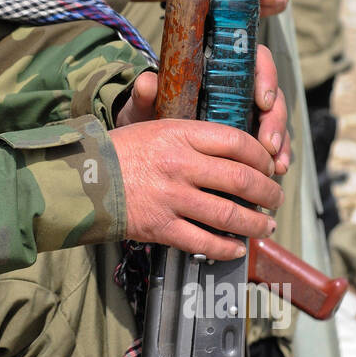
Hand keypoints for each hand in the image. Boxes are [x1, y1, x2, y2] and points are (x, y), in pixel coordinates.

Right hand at [111, 49, 286, 256]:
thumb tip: (199, 108)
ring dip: (255, 224)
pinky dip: (226, 248)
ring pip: (228, 215)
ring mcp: (171, 198)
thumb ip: (183, 119)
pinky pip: (204, 242)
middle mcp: (179, 165)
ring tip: (266, 227)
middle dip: (268, 192)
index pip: (236, 142)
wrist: (79, 181)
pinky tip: (236, 248)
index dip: (262, 156)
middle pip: (241, 179)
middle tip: (276, 198)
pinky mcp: (160, 227)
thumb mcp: (149, 122)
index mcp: (179, 133)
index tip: (269, 165)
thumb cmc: (118, 151)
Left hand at [116, 45, 289, 171]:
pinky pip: (272, 144)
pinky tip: (278, 171)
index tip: (262, 101)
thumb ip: (145, 94)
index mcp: (217, 71)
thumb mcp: (144, 107)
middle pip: (271, 94)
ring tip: (275, 166)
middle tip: (268, 144)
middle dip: (275, 120)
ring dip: (280, 142)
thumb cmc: (147, 119)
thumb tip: (148, 83)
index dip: (265, 75)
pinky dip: (277, 157)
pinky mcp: (249, 140)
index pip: (252, 59)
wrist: (146, 151)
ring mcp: (246, 115)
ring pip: (276, 120)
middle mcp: (237, 90)